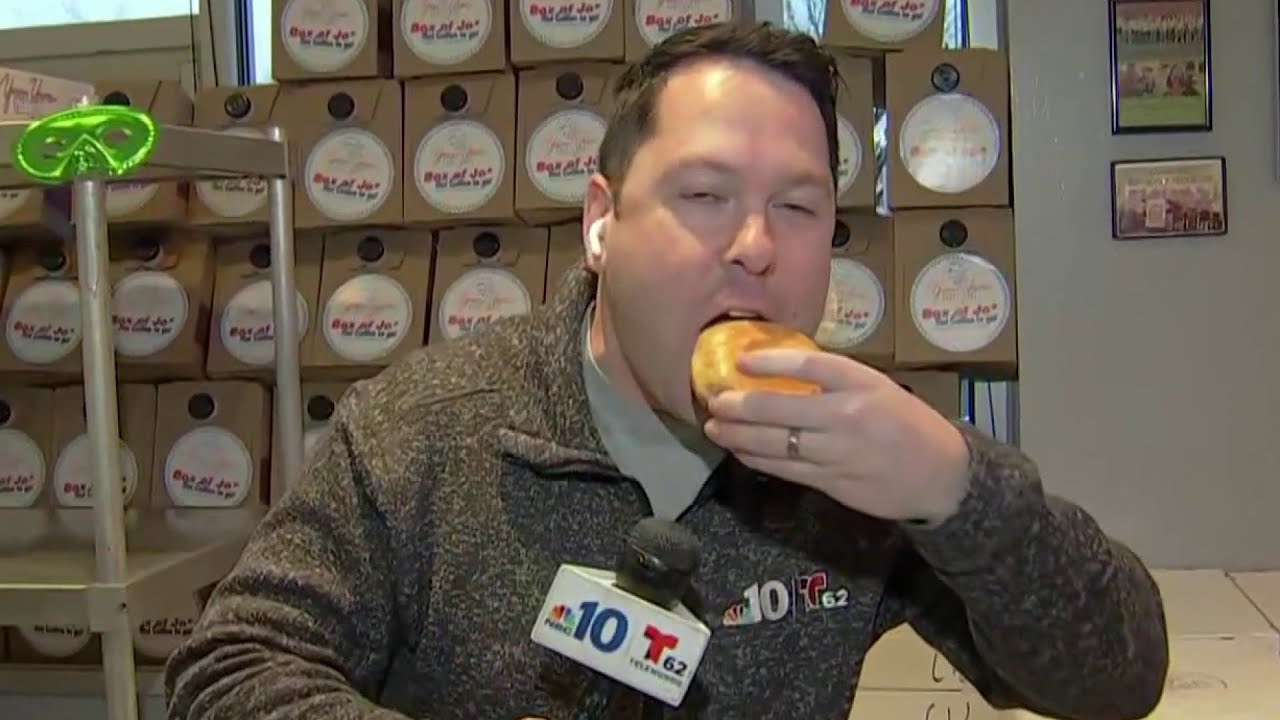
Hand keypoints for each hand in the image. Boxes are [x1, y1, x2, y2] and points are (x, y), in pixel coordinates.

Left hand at [702, 349, 971, 524]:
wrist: (940, 474)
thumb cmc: (906, 423)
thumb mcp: (877, 387)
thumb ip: (835, 379)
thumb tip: (781, 370)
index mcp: (861, 384)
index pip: (809, 366)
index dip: (770, 361)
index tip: (741, 359)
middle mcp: (846, 416)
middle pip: (779, 408)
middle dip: (739, 405)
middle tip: (714, 399)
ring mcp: (836, 453)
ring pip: (774, 444)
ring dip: (738, 435)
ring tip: (715, 426)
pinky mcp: (831, 482)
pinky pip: (784, 469)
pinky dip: (757, 458)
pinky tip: (740, 450)